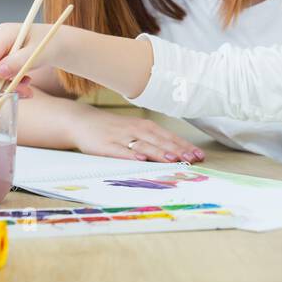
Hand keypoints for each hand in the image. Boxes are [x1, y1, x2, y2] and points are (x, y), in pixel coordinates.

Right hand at [0, 21, 62, 97]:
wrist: (54, 42)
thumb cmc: (49, 44)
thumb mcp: (37, 53)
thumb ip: (18, 62)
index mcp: (3, 33)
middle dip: (5, 85)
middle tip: (26, 93)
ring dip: (11, 86)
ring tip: (29, 89)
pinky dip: (11, 83)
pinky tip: (25, 81)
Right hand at [71, 106, 205, 163]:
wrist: (82, 122)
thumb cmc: (114, 129)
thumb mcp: (135, 130)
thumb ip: (153, 140)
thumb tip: (176, 152)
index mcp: (145, 126)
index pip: (169, 137)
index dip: (185, 146)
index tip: (199, 155)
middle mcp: (136, 129)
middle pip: (160, 141)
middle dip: (178, 151)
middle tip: (193, 159)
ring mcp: (121, 137)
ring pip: (144, 145)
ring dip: (159, 152)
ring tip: (173, 159)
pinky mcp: (106, 146)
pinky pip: (120, 151)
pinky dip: (131, 154)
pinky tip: (140, 158)